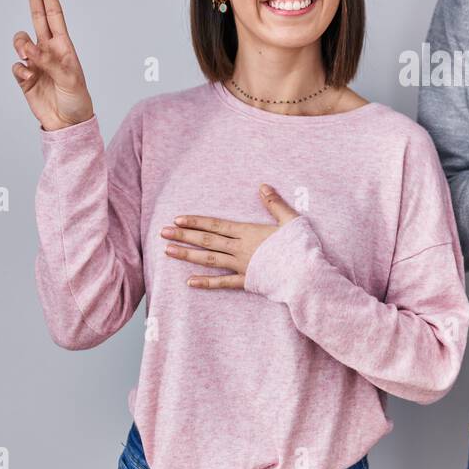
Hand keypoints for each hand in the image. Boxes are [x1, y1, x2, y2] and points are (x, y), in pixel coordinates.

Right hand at [12, 0, 94, 130]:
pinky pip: (15, 66)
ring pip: (20, 42)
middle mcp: (48, 50)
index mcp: (64, 47)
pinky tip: (29, 79)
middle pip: (37, 18)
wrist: (67, 122)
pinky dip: (20, 70)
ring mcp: (35, 63)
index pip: (54, 16)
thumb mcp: (70, 79)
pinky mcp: (24, 78)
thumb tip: (30, 48)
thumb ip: (50, 62)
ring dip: (21, 44)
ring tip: (29, 57)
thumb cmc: (76, 99)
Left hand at [164, 185, 299, 289]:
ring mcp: (242, 266)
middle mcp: (240, 248)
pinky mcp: (247, 281)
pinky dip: (206, 282)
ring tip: (168, 251)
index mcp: (248, 232)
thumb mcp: (290, 219)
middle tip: (163, 233)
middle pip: (207, 240)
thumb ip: (275, 203)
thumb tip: (263, 186)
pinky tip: (189, 282)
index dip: (196, 222)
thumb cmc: (300, 246)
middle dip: (184, 236)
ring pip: (209, 259)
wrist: (305, 273)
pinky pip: (222, 283)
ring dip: (187, 255)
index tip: (178, 219)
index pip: (216, 225)